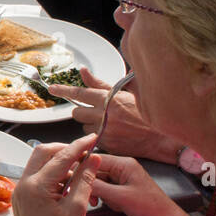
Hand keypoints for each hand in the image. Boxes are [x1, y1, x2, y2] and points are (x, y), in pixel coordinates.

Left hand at [11, 134, 100, 215]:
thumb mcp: (77, 208)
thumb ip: (85, 179)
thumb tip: (94, 157)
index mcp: (36, 186)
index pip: (61, 156)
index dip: (80, 146)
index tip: (93, 138)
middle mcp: (23, 185)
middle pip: (44, 153)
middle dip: (65, 151)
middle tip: (86, 154)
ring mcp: (20, 191)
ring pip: (40, 164)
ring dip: (60, 164)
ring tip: (81, 176)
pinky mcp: (22, 199)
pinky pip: (37, 178)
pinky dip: (53, 176)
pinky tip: (69, 186)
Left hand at [48, 67, 180, 163]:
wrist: (163, 137)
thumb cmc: (146, 112)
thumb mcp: (125, 92)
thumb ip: (101, 84)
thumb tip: (83, 71)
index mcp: (109, 99)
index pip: (80, 92)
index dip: (63, 90)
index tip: (52, 88)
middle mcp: (105, 115)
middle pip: (77, 112)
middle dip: (82, 111)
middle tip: (96, 111)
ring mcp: (105, 131)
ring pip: (84, 127)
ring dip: (91, 124)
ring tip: (110, 123)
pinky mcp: (107, 144)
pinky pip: (93, 138)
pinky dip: (99, 136)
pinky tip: (114, 133)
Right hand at [89, 154, 199, 215]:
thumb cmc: (151, 208)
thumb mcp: (121, 198)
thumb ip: (98, 187)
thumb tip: (79, 181)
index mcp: (124, 164)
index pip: (95, 159)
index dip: (82, 168)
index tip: (70, 179)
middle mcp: (123, 168)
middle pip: (96, 171)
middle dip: (92, 185)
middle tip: (90, 198)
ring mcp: (123, 179)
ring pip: (99, 182)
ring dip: (99, 194)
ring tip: (104, 204)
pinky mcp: (123, 190)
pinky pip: (106, 190)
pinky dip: (105, 199)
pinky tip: (112, 206)